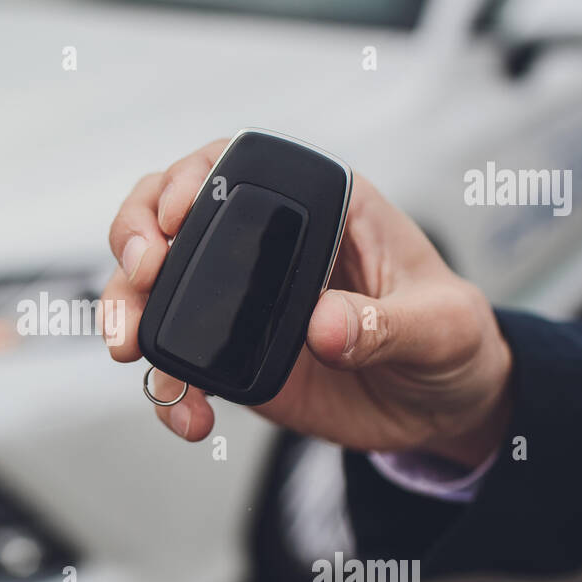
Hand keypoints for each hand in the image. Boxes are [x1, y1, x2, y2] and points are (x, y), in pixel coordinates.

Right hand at [103, 138, 513, 467]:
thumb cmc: (451, 340)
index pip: (233, 167)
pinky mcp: (232, 356)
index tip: (175, 217)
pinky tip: (186, 414)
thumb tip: (327, 326)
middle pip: (168, 217)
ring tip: (131, 350)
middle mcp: (266, 247)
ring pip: (155, 288)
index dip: (188, 178)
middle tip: (141, 278)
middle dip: (135, 240)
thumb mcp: (440, 326)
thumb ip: (386, 324)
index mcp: (318, 208)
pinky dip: (167, 388)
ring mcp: (240, 301)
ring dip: (130, 312)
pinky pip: (179, 365)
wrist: (443, 409)